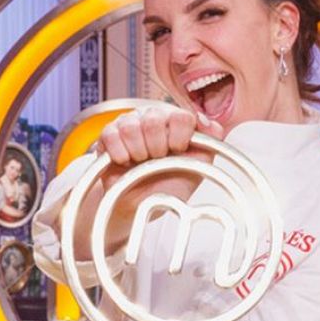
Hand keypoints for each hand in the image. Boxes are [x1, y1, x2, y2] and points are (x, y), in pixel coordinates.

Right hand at [72, 104, 224, 259]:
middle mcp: (152, 116)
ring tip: (141, 161)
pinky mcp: (107, 133)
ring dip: (138, 152)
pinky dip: (120, 155)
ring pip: (131, 126)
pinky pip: (111, 135)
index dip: (179, 138)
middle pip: (154, 118)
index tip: (177, 152)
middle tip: (157, 159)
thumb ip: (211, 142)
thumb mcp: (198, 165)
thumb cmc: (170, 183)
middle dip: (157, 147)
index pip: (181, 116)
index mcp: (176, 120)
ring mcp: (128, 122)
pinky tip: (126, 162)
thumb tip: (212, 124)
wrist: (141, 204)